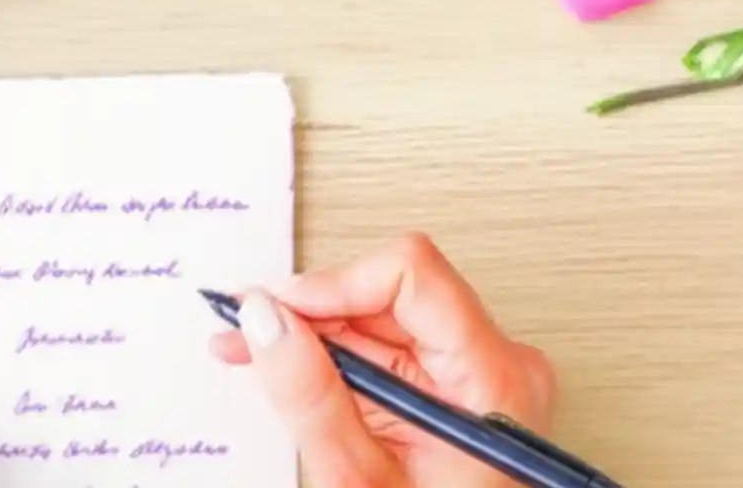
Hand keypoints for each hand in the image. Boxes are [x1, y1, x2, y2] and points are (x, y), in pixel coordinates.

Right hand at [211, 233, 556, 487]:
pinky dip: (333, 352)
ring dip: (311, 330)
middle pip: (388, 291)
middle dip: (308, 309)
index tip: (276, 308)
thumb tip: (267, 321)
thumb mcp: (361, 478)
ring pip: (378, 314)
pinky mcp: (454, 383)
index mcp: (491, 375)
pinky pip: (386, 344)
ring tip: (252, 347)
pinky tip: (289, 362)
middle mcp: (494, 360)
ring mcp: (477, 370)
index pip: (409, 275)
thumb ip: (312, 398)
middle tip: (248, 327)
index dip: (330, 283)